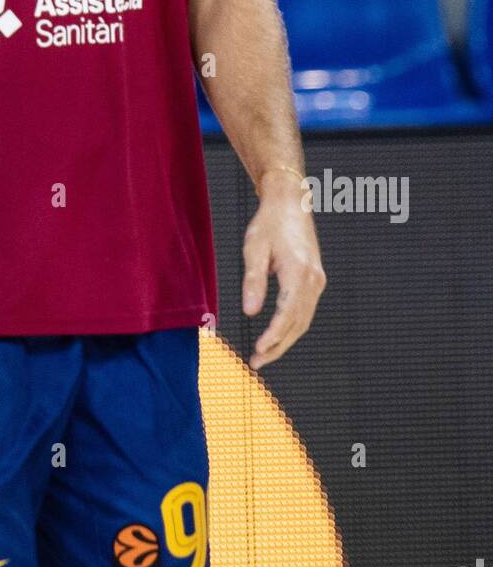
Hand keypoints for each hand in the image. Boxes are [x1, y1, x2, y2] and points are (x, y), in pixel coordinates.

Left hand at [242, 172, 325, 369]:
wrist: (290, 203)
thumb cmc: (269, 223)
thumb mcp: (254, 249)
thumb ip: (253, 281)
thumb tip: (249, 312)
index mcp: (299, 271)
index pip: (287, 313)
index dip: (273, 336)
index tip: (258, 351)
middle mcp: (313, 279)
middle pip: (297, 323)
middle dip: (277, 346)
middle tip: (256, 363)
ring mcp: (317, 280)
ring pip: (303, 320)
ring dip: (284, 340)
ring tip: (263, 355)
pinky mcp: (315, 279)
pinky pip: (305, 310)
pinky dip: (291, 326)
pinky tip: (277, 335)